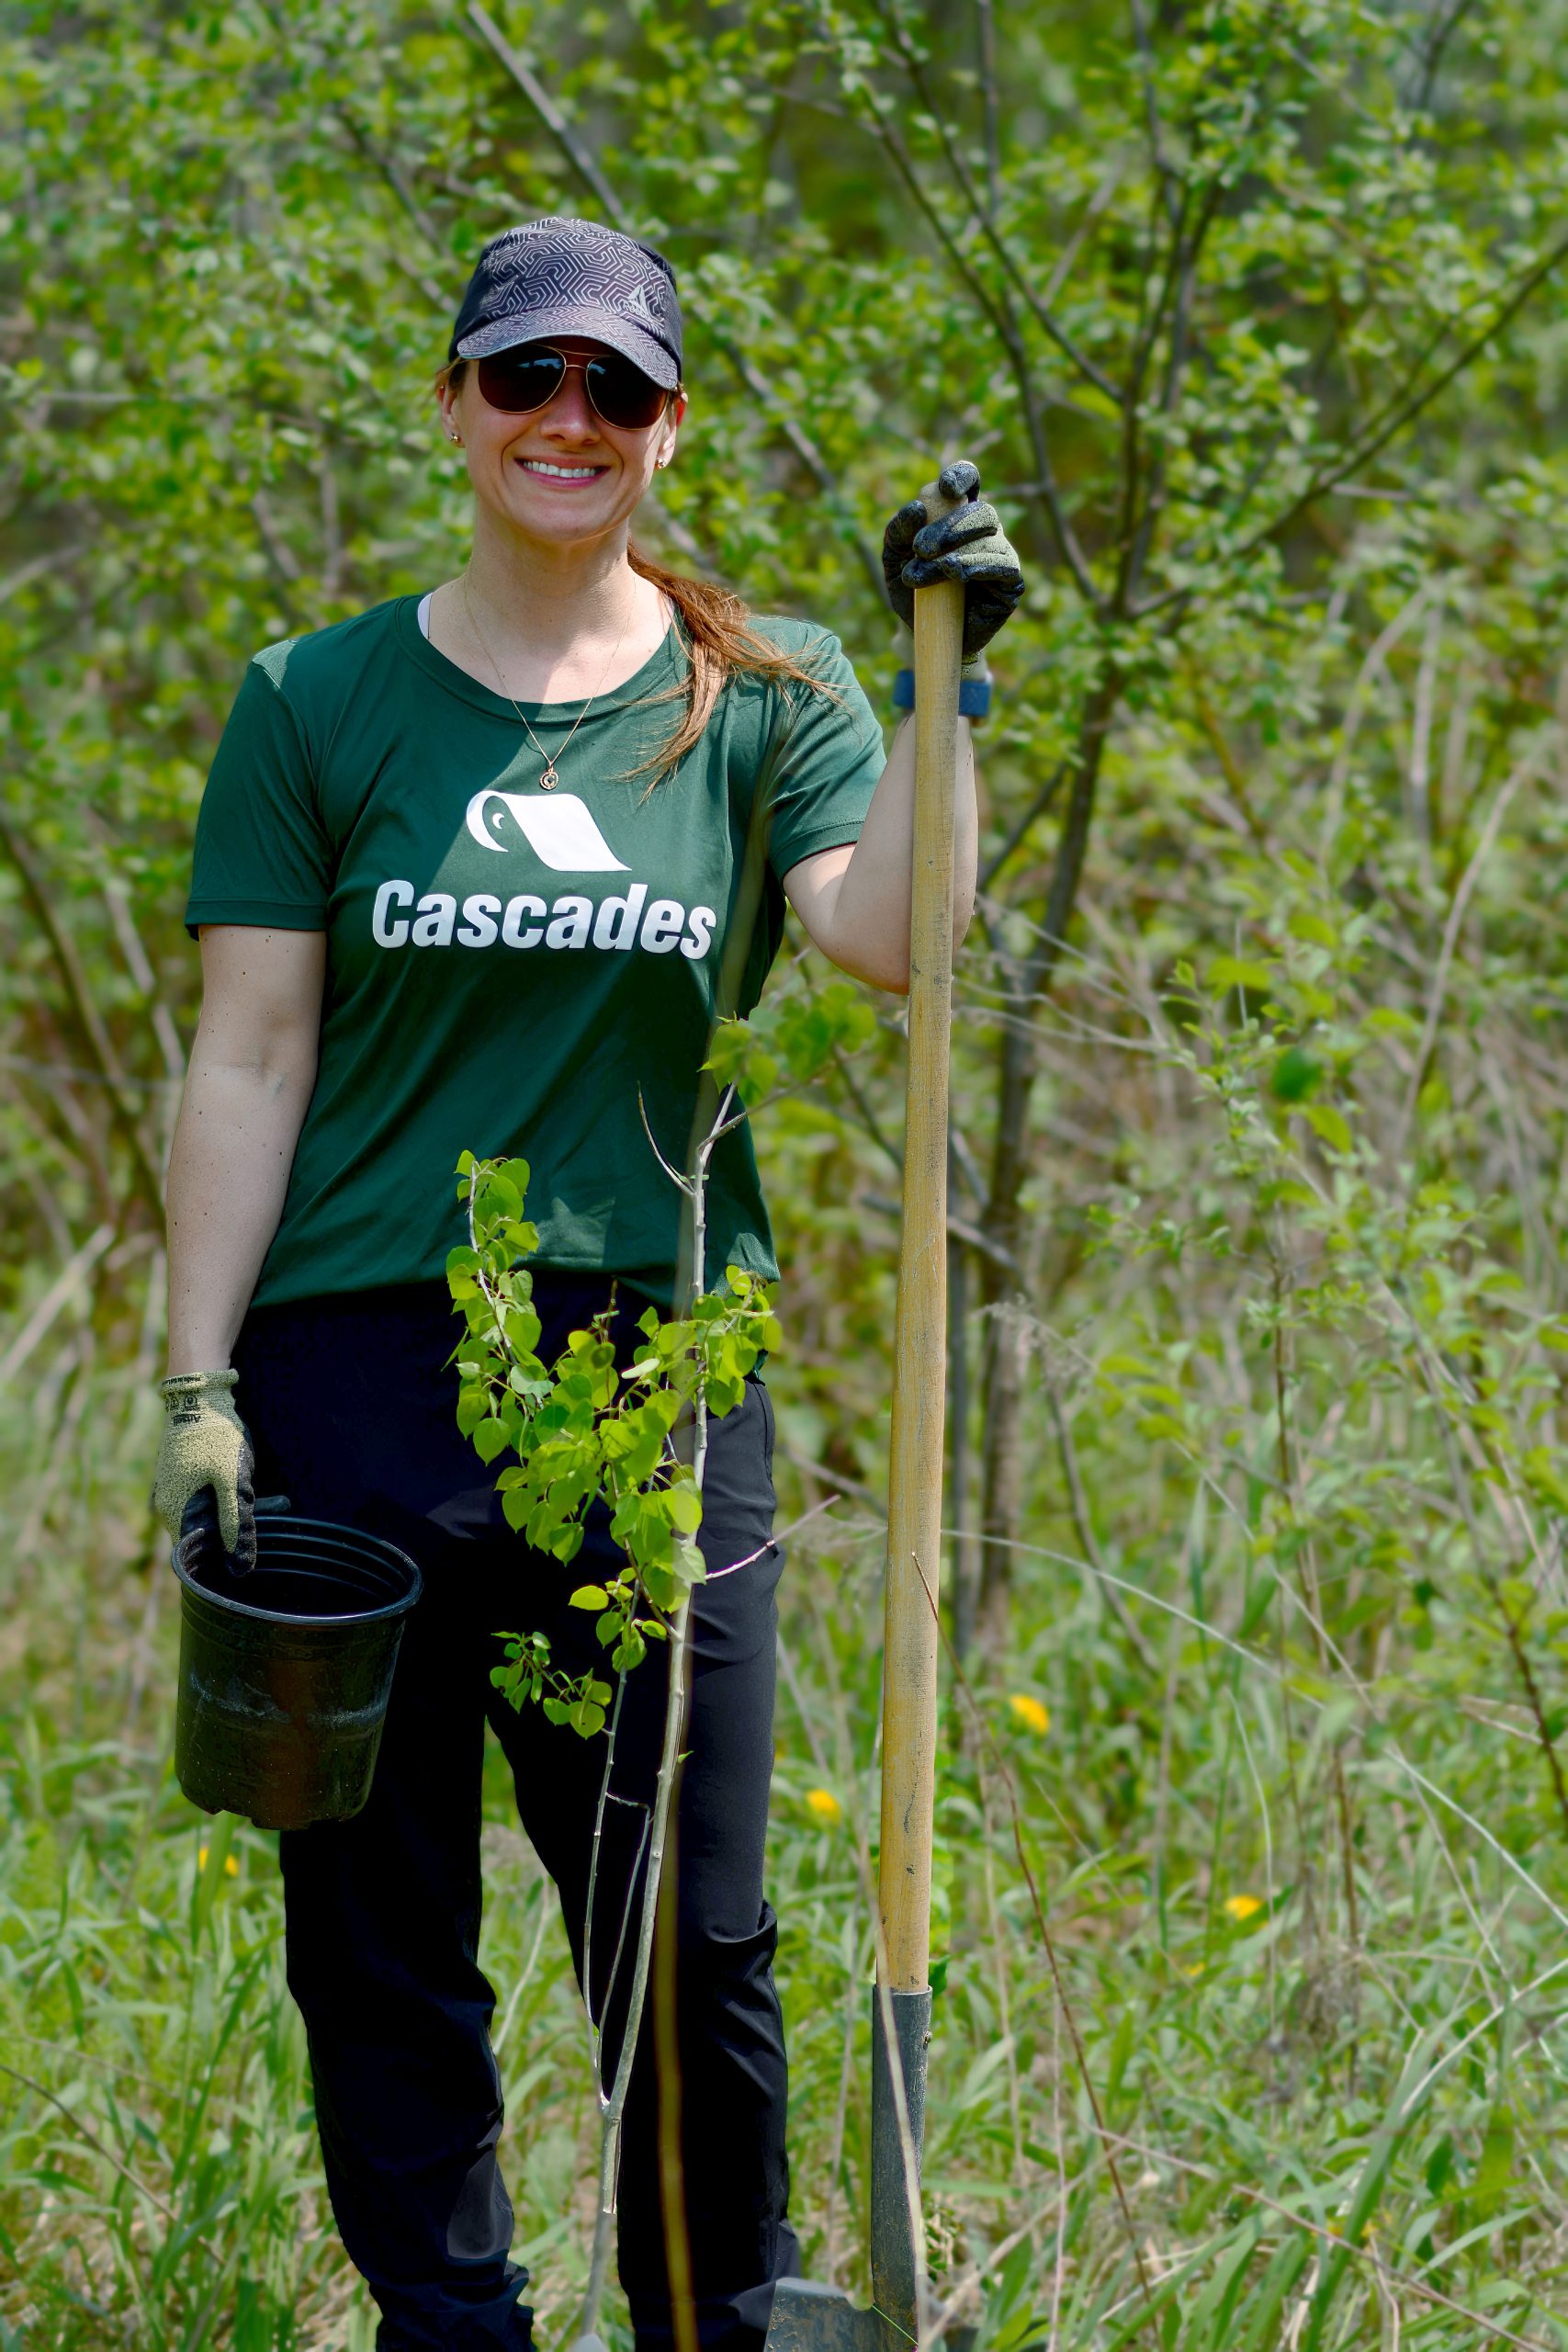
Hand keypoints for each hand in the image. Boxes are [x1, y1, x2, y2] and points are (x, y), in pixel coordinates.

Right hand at [151, 1368, 256, 1570]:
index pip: (195, 1555)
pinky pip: (204, 1499)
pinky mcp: (179, 1477)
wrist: (200, 1395)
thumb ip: (237, 1524)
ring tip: (273, 1501)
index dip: (222, 1558)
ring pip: (207, 1515)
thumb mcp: (233, 1481)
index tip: (250, 1552)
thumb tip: (240, 1566)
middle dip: (237, 1529)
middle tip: (273, 1512)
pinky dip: (227, 1497)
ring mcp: (170, 1490)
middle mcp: (165, 1507)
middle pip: (203, 1534)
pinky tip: (251, 1487)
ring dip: (236, 1511)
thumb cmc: (216, 1438)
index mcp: (173, 1513)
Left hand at [881, 460, 1023, 661]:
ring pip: (989, 539)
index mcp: (958, 514)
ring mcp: (1002, 555)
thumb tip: (917, 508)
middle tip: (920, 549)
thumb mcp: (894, 558)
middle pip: (981, 510)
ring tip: (920, 575)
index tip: (946, 489)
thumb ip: (898, 530)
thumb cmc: (910, 590)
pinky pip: (1002, 565)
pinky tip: (954, 574)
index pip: (969, 480)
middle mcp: (985, 531)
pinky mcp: (1010, 583)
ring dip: (952, 554)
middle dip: (949, 526)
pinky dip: (975, 566)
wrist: (922, 633)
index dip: (961, 476)